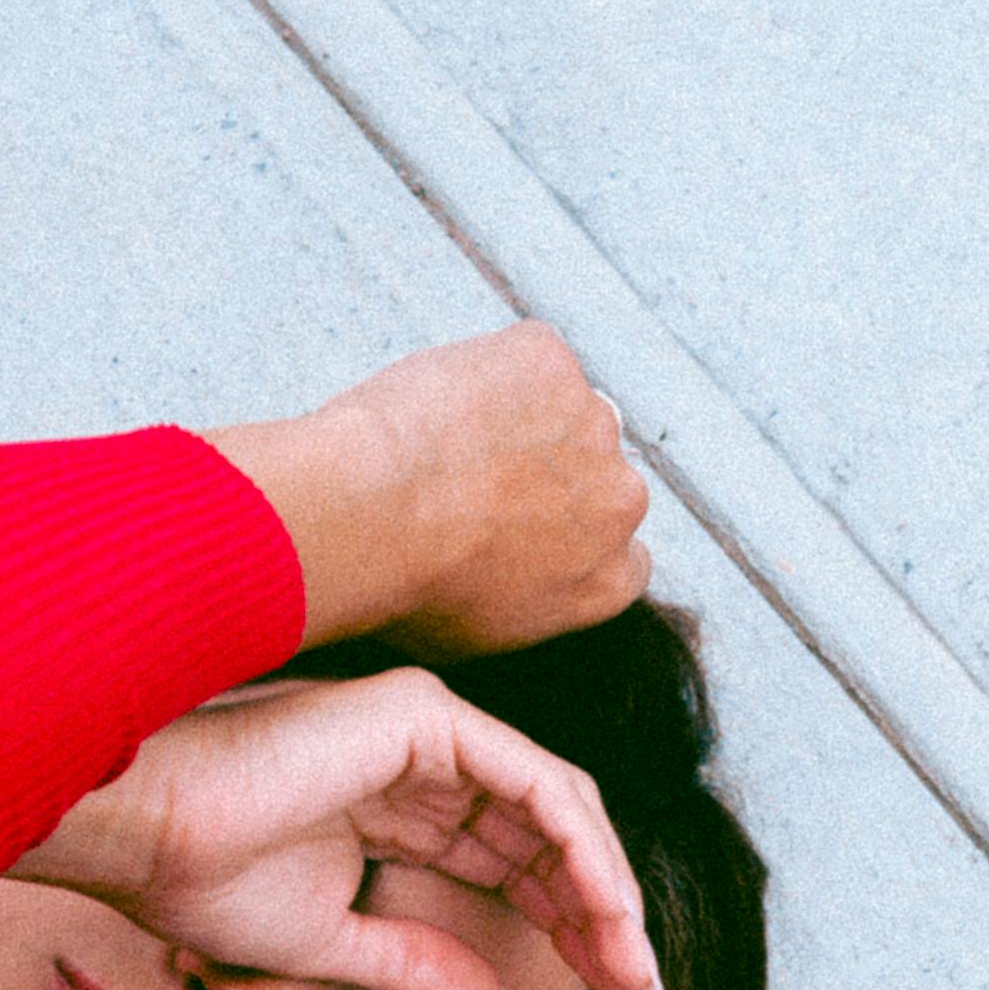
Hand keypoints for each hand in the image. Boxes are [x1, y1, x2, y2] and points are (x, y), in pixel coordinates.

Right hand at [32, 668, 668, 989]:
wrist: (140, 833)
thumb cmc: (198, 878)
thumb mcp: (331, 944)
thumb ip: (415, 961)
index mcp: (392, 804)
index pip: (507, 862)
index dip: (565, 927)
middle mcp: (421, 759)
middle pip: (544, 838)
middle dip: (601, 916)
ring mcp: (428, 730)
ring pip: (555, 807)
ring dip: (603, 888)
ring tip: (630, 963)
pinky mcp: (427, 718)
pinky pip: (534, 783)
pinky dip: (579, 848)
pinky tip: (603, 910)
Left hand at [212, 322, 652, 655]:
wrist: (366, 516)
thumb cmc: (399, 588)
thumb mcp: (473, 633)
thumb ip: (525, 596)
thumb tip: (504, 574)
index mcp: (609, 580)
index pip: (621, 553)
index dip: (566, 532)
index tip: (518, 527)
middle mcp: (622, 503)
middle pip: (598, 473)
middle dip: (549, 471)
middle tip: (470, 476)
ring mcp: (593, 422)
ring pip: (563, 408)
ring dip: (519, 415)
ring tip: (442, 440)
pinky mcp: (551, 359)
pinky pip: (526, 356)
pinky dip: (486, 368)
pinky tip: (436, 400)